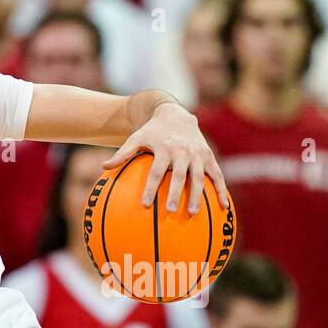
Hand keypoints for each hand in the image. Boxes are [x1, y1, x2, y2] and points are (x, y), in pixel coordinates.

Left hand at [104, 102, 229, 214]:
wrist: (175, 114)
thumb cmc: (152, 132)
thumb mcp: (136, 138)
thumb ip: (122, 154)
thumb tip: (103, 167)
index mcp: (163, 149)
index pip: (155, 172)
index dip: (150, 188)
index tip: (144, 204)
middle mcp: (182, 152)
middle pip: (178, 175)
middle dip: (174, 193)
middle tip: (169, 211)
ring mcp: (197, 154)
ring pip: (199, 177)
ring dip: (196, 195)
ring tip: (193, 213)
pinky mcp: (209, 157)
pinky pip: (217, 175)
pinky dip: (222, 190)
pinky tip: (224, 207)